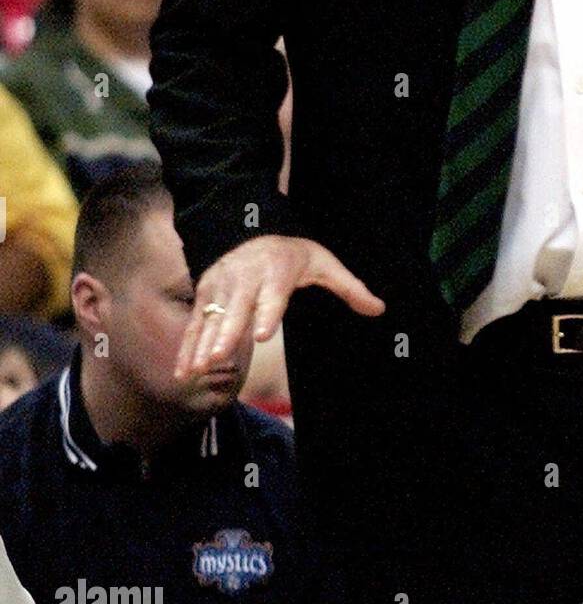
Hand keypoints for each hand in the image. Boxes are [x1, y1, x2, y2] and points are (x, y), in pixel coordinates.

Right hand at [174, 234, 384, 380]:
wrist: (251, 231)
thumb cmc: (292, 254)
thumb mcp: (324, 263)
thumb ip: (350, 288)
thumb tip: (379, 308)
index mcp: (276, 270)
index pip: (272, 294)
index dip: (266, 313)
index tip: (261, 334)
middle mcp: (245, 278)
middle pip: (235, 309)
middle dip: (226, 333)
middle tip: (217, 358)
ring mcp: (221, 286)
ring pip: (211, 318)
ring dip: (201, 345)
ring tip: (195, 370)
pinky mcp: (205, 295)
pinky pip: (196, 324)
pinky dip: (187, 347)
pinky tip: (183, 372)